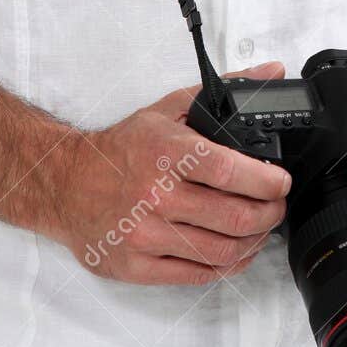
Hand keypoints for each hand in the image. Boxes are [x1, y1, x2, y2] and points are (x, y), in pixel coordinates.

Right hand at [55, 61, 291, 284]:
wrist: (66, 184)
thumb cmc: (122, 149)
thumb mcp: (170, 109)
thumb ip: (225, 90)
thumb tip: (272, 70)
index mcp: (166, 153)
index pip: (230, 172)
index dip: (267, 182)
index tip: (281, 182)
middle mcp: (156, 196)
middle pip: (235, 217)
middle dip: (270, 214)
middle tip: (276, 206)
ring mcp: (146, 236)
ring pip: (222, 252)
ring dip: (254, 242)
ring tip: (260, 228)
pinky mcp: (137, 266)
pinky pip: (198, 275)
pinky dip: (228, 266)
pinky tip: (237, 252)